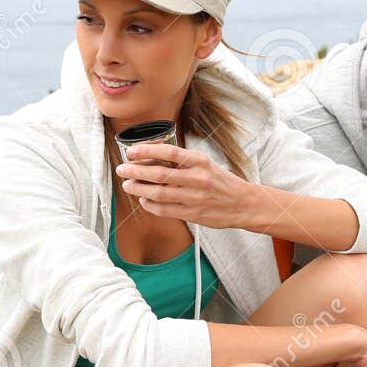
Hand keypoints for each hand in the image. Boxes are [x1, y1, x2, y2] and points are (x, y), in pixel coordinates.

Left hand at [117, 143, 262, 227]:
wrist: (244, 204)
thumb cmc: (222, 182)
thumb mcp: (206, 164)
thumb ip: (183, 162)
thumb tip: (153, 156)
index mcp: (201, 162)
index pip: (170, 153)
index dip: (147, 151)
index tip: (131, 151)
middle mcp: (198, 179)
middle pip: (160, 174)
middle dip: (136, 171)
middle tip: (122, 169)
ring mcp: (195, 198)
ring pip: (159, 194)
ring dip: (139, 189)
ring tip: (128, 185)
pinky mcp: (194, 215)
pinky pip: (166, 210)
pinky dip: (151, 205)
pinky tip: (144, 200)